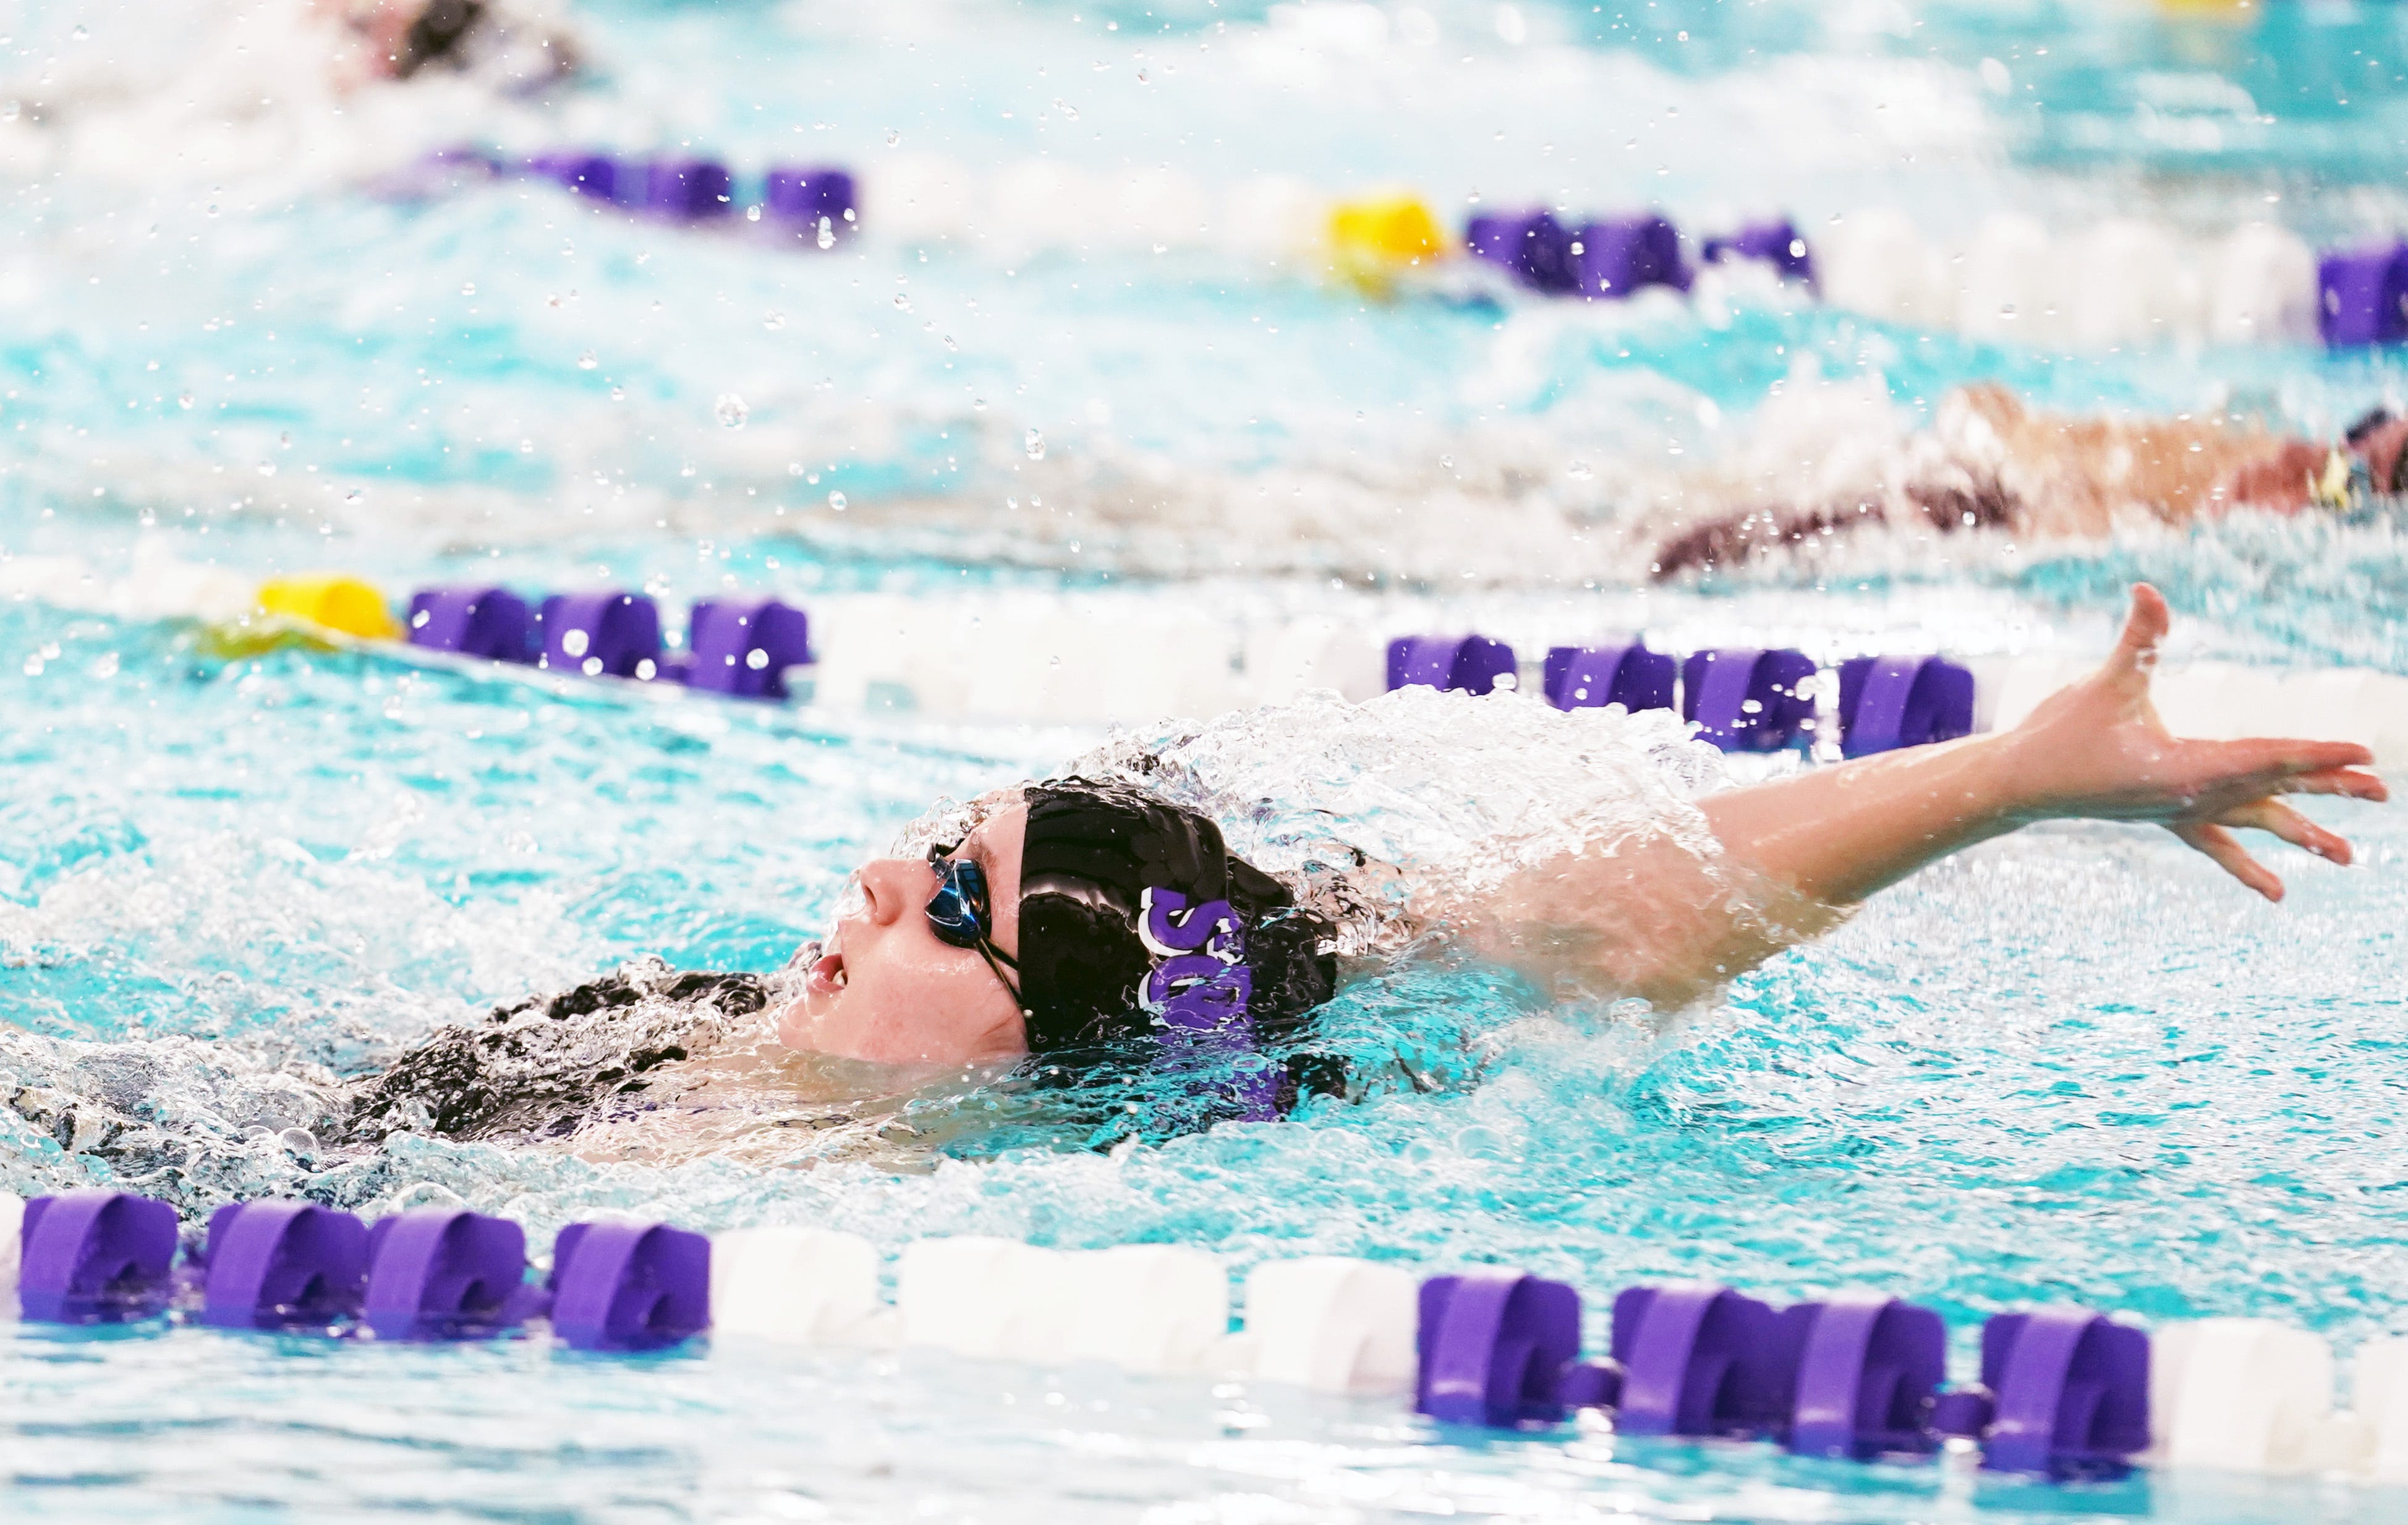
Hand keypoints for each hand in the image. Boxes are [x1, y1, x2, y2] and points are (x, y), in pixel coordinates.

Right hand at [2001, 583, 2387, 899]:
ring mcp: (2179, 810)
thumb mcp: (2106, 681)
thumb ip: (2137, 638)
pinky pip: (2217, 842)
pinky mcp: (2165, 815)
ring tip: (2350, 856)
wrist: (2020, 784)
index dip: (2317, 754)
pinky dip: (2248, 863)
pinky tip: (2277, 891)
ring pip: (2254, 821)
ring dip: (2302, 834)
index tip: (2363, 753)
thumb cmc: (2061, 732)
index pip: (2266, 758)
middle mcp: (2191, 796)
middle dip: (2328, 789)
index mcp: (2185, 769)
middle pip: (2273, 791)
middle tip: (2381, 790)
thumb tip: (2147, 590)